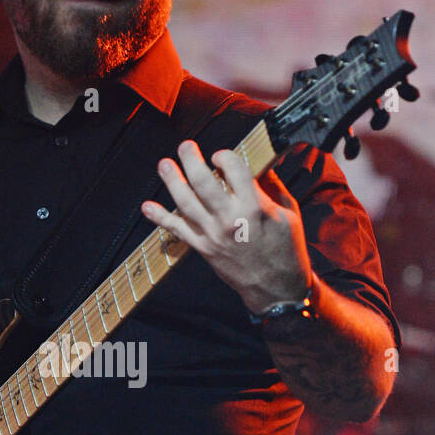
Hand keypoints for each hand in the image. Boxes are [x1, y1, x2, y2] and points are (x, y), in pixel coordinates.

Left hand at [142, 141, 312, 314]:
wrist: (276, 288)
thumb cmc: (286, 250)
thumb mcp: (288, 214)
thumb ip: (271, 188)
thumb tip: (260, 166)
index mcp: (254, 208)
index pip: (234, 169)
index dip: (224, 155)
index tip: (220, 155)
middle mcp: (230, 219)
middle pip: (203, 182)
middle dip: (191, 159)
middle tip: (185, 146)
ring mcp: (213, 235)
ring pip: (185, 202)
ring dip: (172, 181)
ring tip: (164, 164)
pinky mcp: (203, 249)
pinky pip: (177, 230)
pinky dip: (160, 218)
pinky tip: (147, 206)